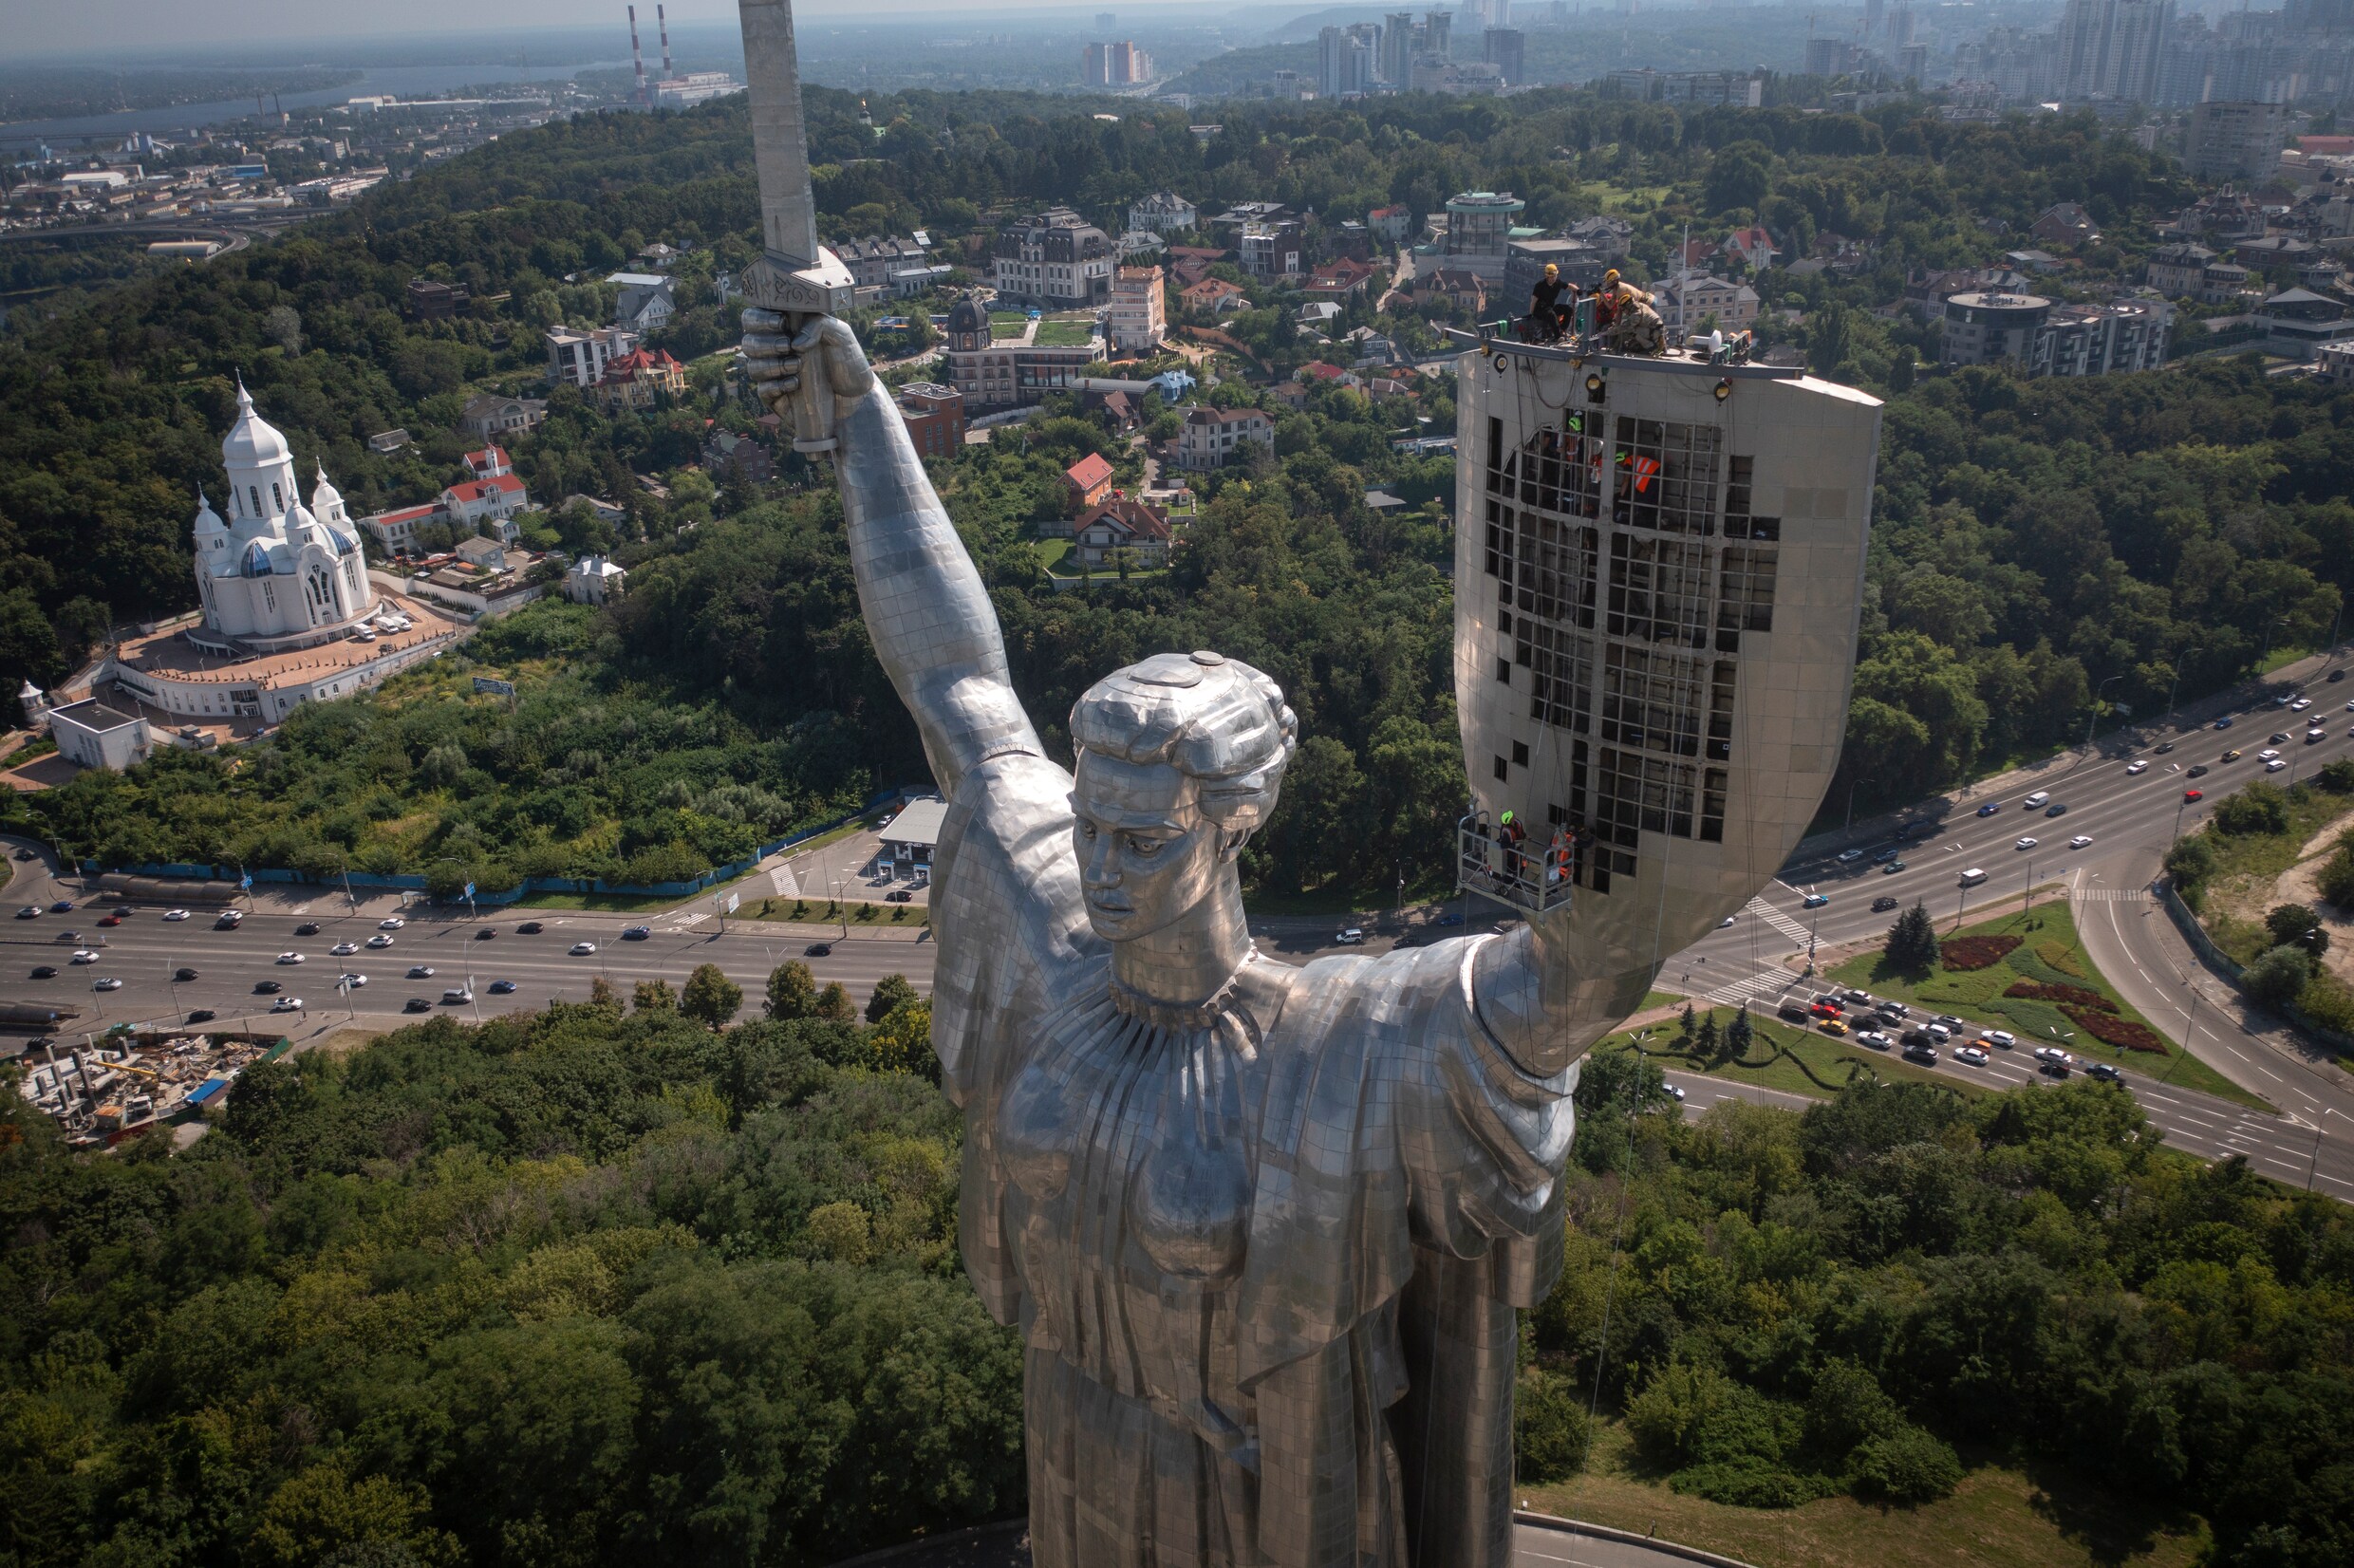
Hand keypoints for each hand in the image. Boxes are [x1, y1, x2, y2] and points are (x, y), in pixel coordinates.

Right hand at [741, 309, 874, 444]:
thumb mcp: (841, 334)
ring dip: (771, 365)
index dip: (759, 318)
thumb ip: (819, 324)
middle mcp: (774, 351)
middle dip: (765, 343)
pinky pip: (762, 391)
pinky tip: (794, 383)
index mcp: (784, 329)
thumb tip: (795, 343)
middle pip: (748, 342)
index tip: (781, 322)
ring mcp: (774, 375)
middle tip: (788, 345)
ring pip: (752, 367)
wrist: (859, 397)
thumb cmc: (848, 361)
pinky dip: (775, 386)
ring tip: (797, 365)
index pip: (753, 318)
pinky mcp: (777, 398)